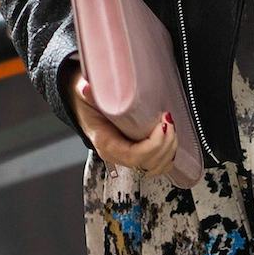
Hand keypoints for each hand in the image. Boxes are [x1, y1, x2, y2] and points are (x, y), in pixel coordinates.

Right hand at [65, 58, 180, 176]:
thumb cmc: (88, 103)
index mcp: (107, 144)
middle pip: (148, 163)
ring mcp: (128, 158)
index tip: (163, 125)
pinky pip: (158, 165)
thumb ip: (86, 93)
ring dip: (169, 149)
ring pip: (156, 166)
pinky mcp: (138, 156)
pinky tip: (169, 137)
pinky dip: (168, 154)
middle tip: (168, 121)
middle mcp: (118, 156)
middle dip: (165, 144)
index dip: (154, 144)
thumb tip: (86, 88)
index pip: (134, 156)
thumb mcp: (84, 95)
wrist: (86, 108)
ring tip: (169, 126)